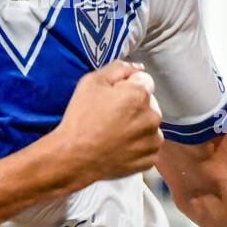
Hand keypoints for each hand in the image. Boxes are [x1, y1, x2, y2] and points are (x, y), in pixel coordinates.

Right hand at [52, 61, 162, 187]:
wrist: (74, 157)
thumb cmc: (81, 118)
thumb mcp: (91, 82)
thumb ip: (118, 68)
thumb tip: (137, 67)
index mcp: (140, 95)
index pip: (144, 82)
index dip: (128, 87)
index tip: (113, 98)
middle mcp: (152, 117)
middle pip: (148, 105)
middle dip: (134, 107)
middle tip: (111, 117)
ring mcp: (152, 140)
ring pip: (149, 126)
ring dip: (138, 127)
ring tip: (115, 134)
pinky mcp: (149, 159)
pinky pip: (147, 147)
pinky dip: (137, 146)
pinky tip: (120, 147)